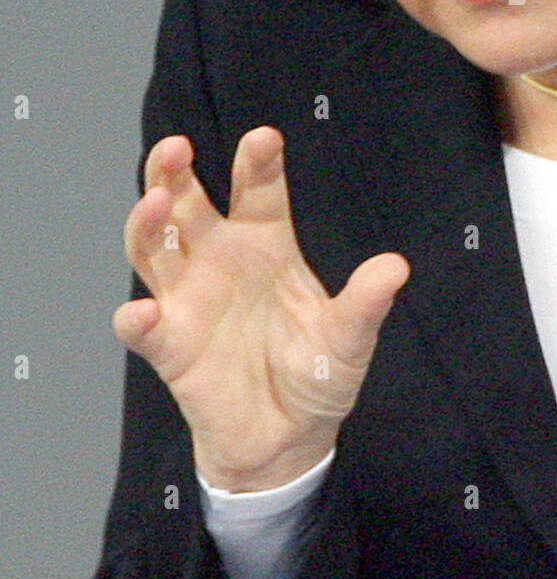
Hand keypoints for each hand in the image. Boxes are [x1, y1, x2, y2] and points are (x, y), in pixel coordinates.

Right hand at [114, 126, 408, 489]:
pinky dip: (137, 319)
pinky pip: (144, 328)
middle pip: (186, 204)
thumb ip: (364, 303)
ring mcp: (189, 301)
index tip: (263, 138)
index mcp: (266, 245)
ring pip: (152, 248)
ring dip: (147, 223)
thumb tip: (396, 267)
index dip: (257, 163)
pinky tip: (144, 313)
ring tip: (156, 201)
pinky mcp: (170, 347)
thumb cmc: (317, 374)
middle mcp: (219, 261)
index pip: (257, 192)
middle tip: (177, 147)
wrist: (289, 441)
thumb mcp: (348, 339)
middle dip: (173, 172)